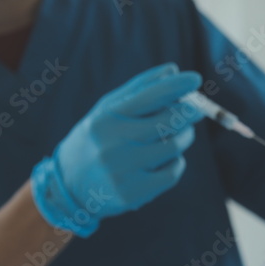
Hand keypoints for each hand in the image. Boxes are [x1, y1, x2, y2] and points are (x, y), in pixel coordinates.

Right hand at [31, 63, 203, 236]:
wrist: (69, 185)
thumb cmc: (97, 139)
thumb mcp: (108, 110)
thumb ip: (140, 89)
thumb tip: (173, 71)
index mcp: (107, 118)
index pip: (150, 96)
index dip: (176, 86)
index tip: (195, 79)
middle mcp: (113, 143)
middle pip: (168, 121)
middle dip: (188, 113)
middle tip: (194, 111)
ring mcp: (122, 171)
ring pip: (174, 147)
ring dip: (185, 137)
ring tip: (178, 135)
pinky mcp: (133, 194)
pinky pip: (172, 173)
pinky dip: (176, 163)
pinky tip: (164, 161)